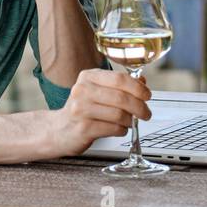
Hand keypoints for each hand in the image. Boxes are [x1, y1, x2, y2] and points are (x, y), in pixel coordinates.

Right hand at [37, 68, 151, 157]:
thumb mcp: (98, 91)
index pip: (119, 78)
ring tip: (129, 122)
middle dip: (139, 107)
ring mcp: (80, 110)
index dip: (138, 88)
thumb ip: (119, 85)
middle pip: (121, 97)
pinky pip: (113, 129)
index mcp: (88, 77)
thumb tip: (143, 82)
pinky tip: (119, 129)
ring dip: (130, 120)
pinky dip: (121, 130)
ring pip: (119, 114)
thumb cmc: (82, 109)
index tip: (147, 95)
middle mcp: (82, 90)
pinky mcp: (83, 128)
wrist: (59, 130)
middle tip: (146, 113)